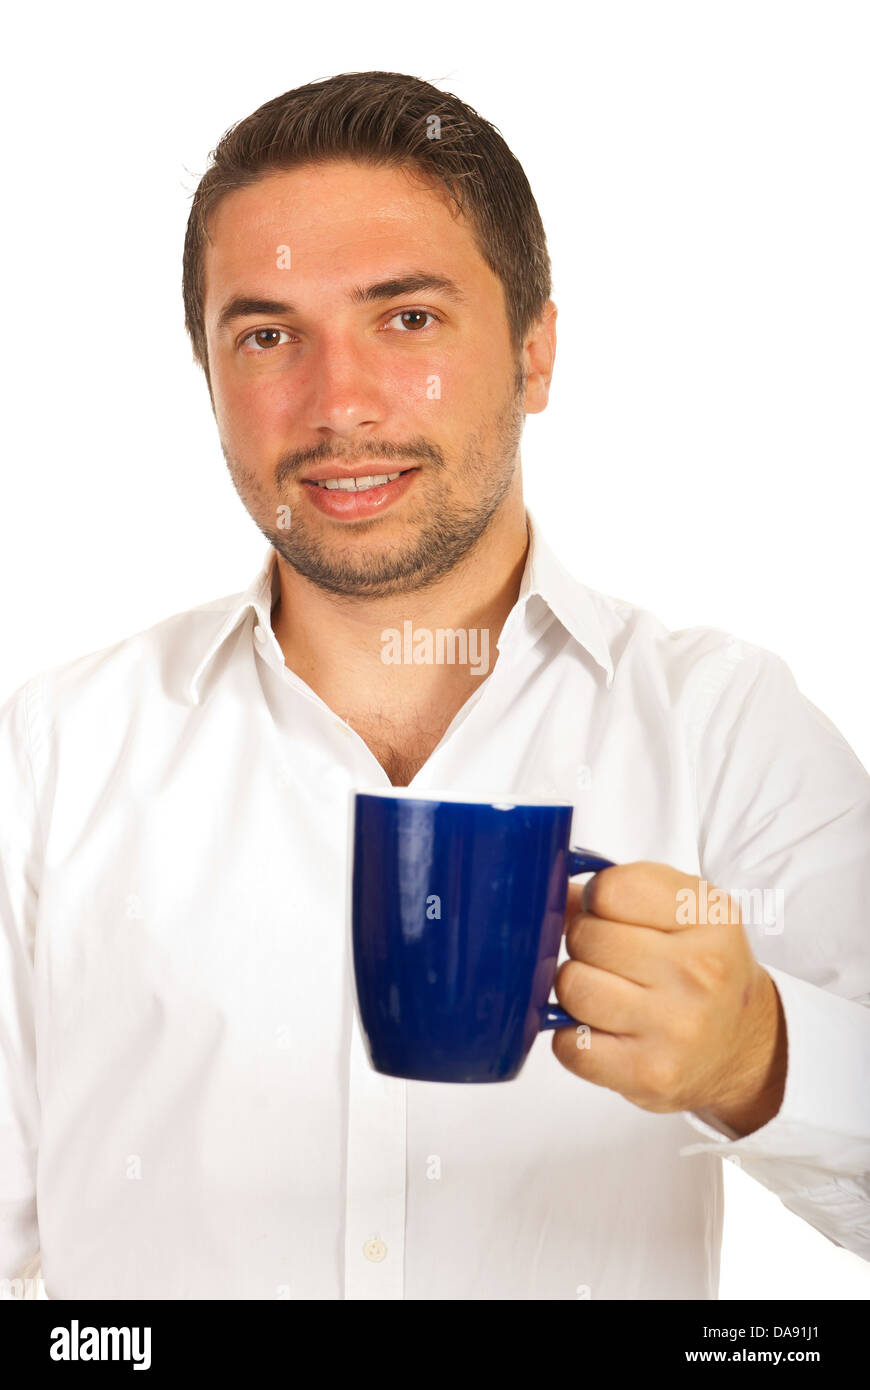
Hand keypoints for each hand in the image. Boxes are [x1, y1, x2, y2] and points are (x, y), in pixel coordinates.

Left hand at [552, 862, 786, 1134]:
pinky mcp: (648, 1074)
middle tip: (611, 960)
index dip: (597, 899)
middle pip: (585, 936)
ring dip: (577, 989)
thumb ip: (621, 891)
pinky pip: (569, 1044)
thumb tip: (553, 896)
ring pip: (572, 986)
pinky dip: (572, 1037)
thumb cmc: (703, 968)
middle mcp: (699, 971)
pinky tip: (603, 1031)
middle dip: (585, 944)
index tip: (612, 914)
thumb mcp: (684, 911)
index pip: (611, 888)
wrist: (746, 1047)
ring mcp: (675, 1027)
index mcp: (710, 916)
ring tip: (605, 993)